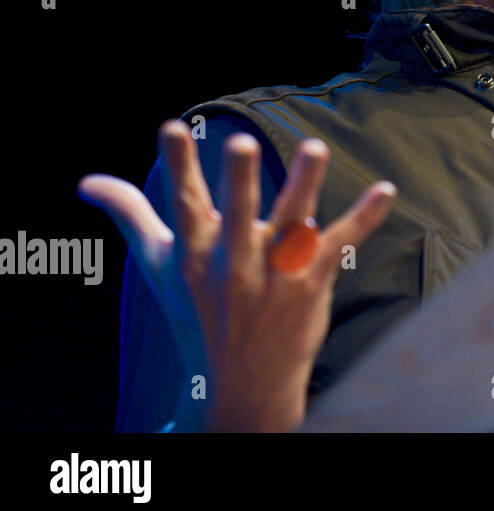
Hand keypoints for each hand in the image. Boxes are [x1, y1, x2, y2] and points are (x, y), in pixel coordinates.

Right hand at [79, 120, 394, 430]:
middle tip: (240, 144)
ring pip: (293, 223)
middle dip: (240, 181)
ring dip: (304, 185)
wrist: (243, 383)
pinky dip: (366, 217)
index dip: (177, 165)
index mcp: (196, 252)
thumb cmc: (198, 311)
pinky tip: (386, 190)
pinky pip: (342, 243)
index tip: (171, 127)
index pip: (184, 202)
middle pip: (239, 213)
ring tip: (314, 147)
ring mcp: (277, 272)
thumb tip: (89, 182)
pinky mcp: (313, 281)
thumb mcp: (160, 266)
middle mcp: (236, 261)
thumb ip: (132, 216)